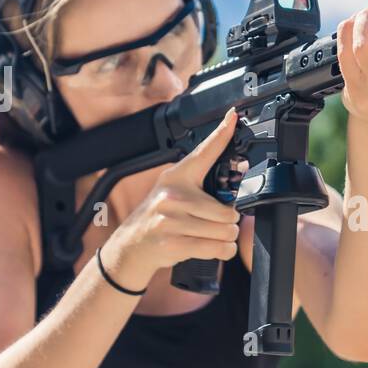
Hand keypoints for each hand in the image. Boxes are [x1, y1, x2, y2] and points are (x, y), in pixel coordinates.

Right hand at [100, 108, 241, 288]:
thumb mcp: (173, 193)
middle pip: (229, 212)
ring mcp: (172, 219)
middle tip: (214, 224)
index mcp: (177, 177)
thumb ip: (199, 187)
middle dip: (229, 223)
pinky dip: (223, 252)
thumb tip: (235, 184)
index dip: (222, 133)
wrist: (132, 246)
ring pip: (226, 231)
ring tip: (209, 236)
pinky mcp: (174, 242)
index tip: (234, 115)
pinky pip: (218, 248)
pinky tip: (212, 247)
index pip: (204, 152)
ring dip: (226, 239)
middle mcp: (173, 195)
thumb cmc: (160, 219)